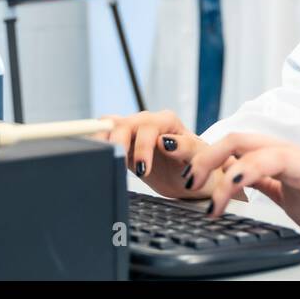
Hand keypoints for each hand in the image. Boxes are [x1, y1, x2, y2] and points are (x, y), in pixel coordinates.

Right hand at [96, 110, 240, 200]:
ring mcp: (134, 131)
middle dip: (118, 144)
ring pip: (109, 127)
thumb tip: (165, 142)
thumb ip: (187, 147)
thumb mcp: (201, 158)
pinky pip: (105, 138)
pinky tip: (98, 159)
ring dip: (103, 142)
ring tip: (102, 161)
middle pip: (124, 124)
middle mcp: (148, 122)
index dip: (142, 147)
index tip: (142, 170)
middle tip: (117, 166)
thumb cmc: (202, 165)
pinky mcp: (124, 144)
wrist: (195, 177)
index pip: (148, 127)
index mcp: (167, 121)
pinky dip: (98, 146)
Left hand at [191, 133, 299, 250]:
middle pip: (233, 138)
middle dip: (202, 156)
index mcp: (273, 155)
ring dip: (216, 165)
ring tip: (201, 192)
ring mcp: (295, 157)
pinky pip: (272, 161)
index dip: (204, 155)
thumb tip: (230, 182)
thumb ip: (261, 183)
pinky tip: (231, 184)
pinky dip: (245, 170)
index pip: (232, 145)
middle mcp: (282, 150)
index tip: (183, 177)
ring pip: (246, 145)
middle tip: (185, 183)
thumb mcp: (282, 194)